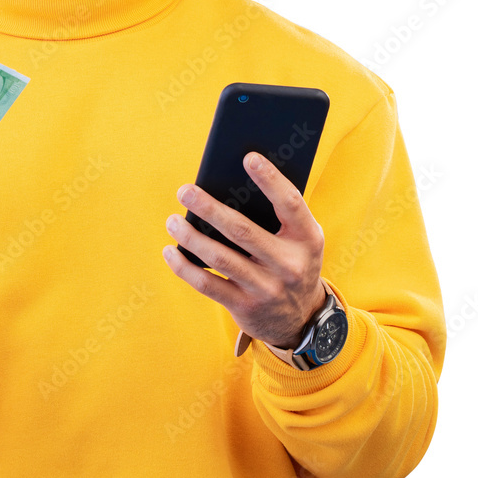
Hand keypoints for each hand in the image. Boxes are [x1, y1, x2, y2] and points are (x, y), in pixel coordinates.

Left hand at [162, 152, 325, 348]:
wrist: (301, 319)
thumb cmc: (291, 261)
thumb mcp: (299, 240)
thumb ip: (276, 216)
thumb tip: (228, 183)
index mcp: (307, 239)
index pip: (290, 204)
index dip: (271, 180)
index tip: (249, 157)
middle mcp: (290, 265)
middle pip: (243, 231)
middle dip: (209, 208)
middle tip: (185, 191)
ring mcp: (267, 289)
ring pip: (220, 258)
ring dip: (191, 236)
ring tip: (173, 220)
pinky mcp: (246, 308)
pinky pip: (207, 285)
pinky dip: (184, 267)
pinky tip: (171, 251)